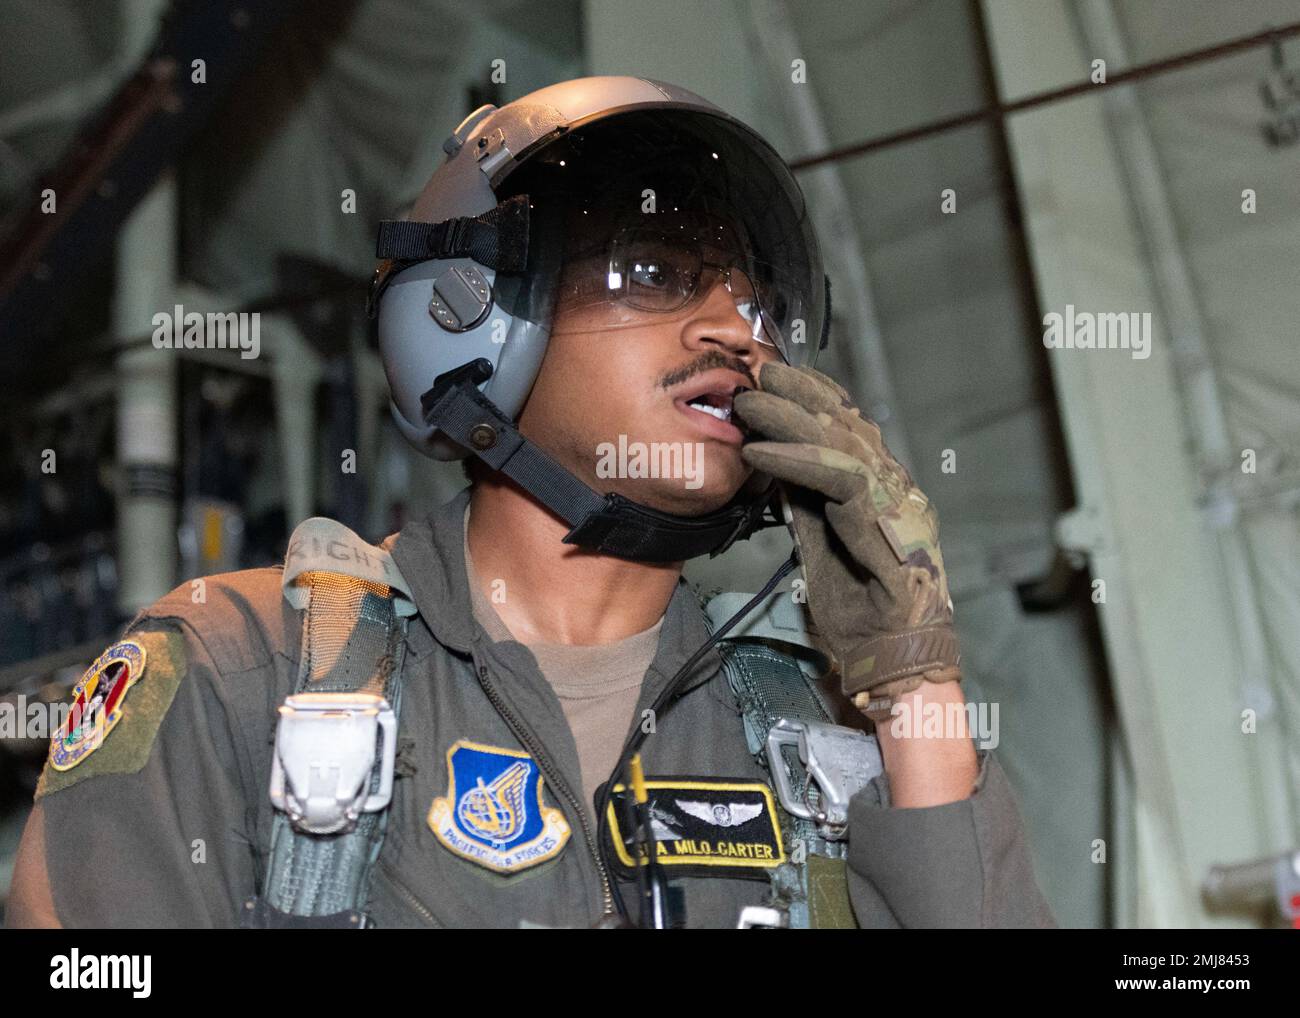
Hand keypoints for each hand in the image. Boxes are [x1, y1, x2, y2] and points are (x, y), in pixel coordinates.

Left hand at [733, 363, 960, 718]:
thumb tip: (774, 468)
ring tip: (750, 403)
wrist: (893, 655)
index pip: (848, 429)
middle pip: (846, 424)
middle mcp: (893, 485)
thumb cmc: (859, 610)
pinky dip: (796, 461)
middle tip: (759, 373)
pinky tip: (761, 452)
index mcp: (880, 490)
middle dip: (800, 394)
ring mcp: (895, 500)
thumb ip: (804, 505)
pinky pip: (837, 478)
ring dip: (790, 418)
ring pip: (841, 442)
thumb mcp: (819, 545)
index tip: (775, 380)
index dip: (812, 399)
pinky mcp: (886, 521)